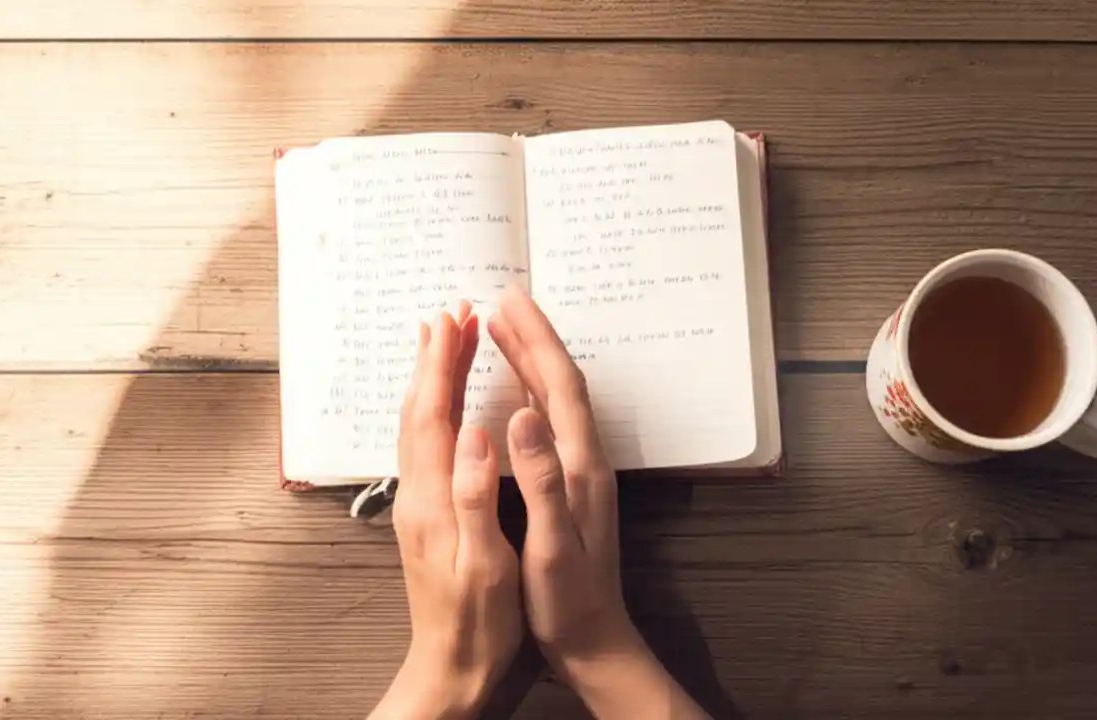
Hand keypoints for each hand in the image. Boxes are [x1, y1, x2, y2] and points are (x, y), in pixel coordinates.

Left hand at [371, 306, 522, 719]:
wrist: (449, 666)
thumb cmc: (477, 622)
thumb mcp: (484, 563)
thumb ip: (474, 495)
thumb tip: (471, 433)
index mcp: (432, 499)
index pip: (432, 415)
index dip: (442, 364)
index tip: (456, 320)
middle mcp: (416, 494)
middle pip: (418, 411)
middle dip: (434, 359)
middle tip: (453, 315)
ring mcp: (417, 504)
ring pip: (418, 426)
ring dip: (432, 380)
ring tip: (446, 344)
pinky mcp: (425, 515)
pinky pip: (425, 444)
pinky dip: (435, 409)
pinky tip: (447, 406)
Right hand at [488, 286, 709, 719]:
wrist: (594, 639)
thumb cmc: (568, 599)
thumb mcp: (551, 543)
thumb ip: (541, 479)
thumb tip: (523, 415)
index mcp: (580, 466)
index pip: (559, 387)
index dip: (534, 341)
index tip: (507, 303)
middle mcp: (585, 459)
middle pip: (561, 382)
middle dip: (533, 336)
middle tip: (502, 299)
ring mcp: (580, 470)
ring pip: (555, 399)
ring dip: (531, 359)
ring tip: (503, 329)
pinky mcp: (570, 484)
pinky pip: (549, 421)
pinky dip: (530, 392)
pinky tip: (513, 391)